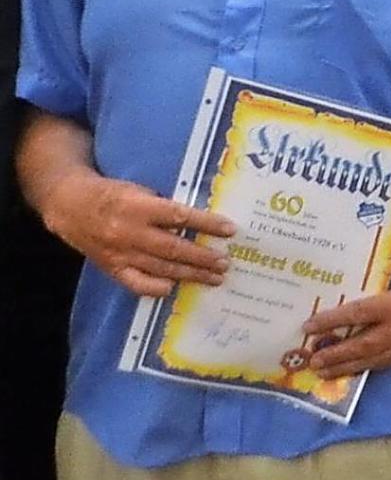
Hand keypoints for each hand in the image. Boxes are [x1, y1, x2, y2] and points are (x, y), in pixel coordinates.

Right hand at [39, 170, 234, 297]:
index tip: (230, 230)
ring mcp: (119, 253)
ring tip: (214, 278)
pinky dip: (157, 288)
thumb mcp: (139, 190)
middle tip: (225, 263)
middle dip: (203, 257)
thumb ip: (164, 206)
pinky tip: (174, 288)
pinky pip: (137, 283)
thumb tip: (201, 221)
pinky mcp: (111, 268)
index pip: (179, 217)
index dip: (207, 224)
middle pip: (173, 248)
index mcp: (137, 207)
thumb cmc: (113, 195)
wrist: (70, 206)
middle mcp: (129, 232)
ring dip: (191, 274)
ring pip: (161, 268)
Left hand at [302, 245, 390, 374]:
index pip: (359, 315)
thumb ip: (379, 283)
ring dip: (349, 367)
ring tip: (326, 373)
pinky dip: (370, 366)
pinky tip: (355, 369)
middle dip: (336, 355)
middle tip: (313, 361)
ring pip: (377, 359)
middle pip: (364, 345)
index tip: (309, 327)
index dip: (332, 322)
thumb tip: (347, 292)